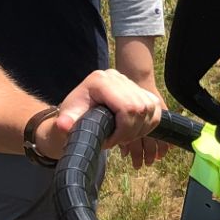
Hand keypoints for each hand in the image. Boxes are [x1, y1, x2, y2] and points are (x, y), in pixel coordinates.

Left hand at [41, 70, 162, 164]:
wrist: (78, 112)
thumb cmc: (73, 117)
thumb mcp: (67, 120)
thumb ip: (65, 123)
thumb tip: (64, 126)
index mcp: (100, 81)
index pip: (127, 107)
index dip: (124, 130)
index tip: (111, 142)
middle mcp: (116, 76)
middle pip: (140, 109)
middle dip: (132, 132)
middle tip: (118, 142)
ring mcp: (129, 81)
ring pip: (150, 109)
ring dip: (141, 129)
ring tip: (124, 137)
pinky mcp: (139, 89)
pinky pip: (155, 108)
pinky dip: (149, 123)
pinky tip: (136, 131)